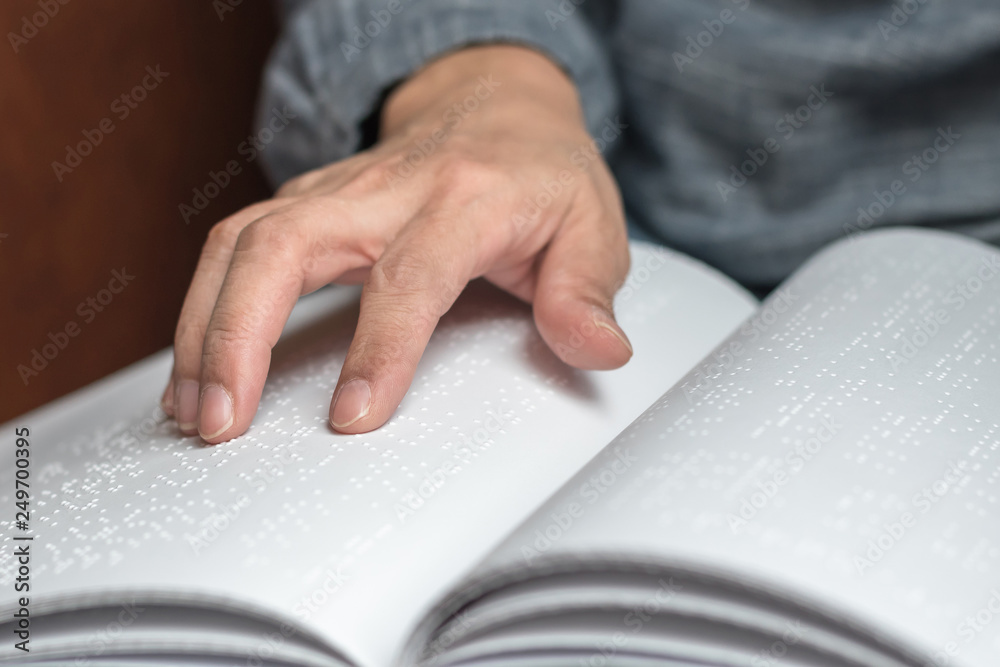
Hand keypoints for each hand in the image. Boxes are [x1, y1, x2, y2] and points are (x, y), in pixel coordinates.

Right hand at [160, 44, 631, 442]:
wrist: (495, 106)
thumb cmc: (541, 173)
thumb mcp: (591, 225)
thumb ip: (587, 292)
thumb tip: (599, 351)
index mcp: (464, 198)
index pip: (410, 276)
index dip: (379, 349)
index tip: (352, 417)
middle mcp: (383, 190)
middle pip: (283, 245)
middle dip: (238, 335)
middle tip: (223, 421)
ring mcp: (335, 193)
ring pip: (240, 243)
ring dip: (204, 328)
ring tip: (194, 411)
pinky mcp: (306, 205)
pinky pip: (236, 248)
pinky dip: (204, 308)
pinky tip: (199, 370)